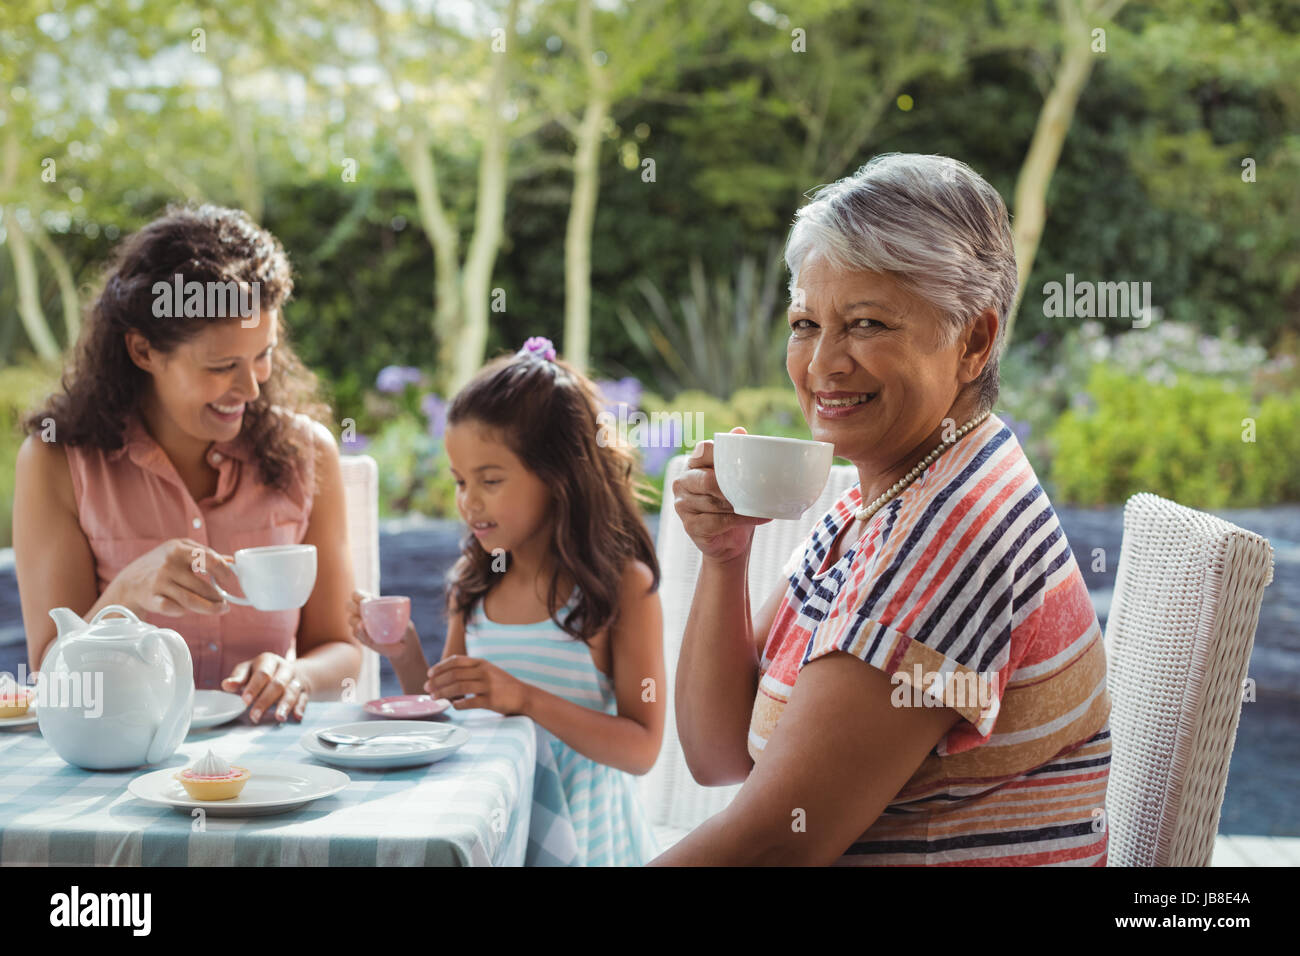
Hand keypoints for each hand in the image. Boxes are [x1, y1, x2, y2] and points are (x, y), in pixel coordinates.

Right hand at [107, 538, 242, 617]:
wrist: (128, 581)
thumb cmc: (160, 564)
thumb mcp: (180, 550)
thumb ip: (205, 554)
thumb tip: (233, 561)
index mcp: (179, 549)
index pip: (209, 559)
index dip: (224, 572)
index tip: (229, 580)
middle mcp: (169, 564)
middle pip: (202, 585)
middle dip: (218, 597)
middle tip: (225, 603)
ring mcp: (159, 582)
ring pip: (191, 601)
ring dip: (209, 608)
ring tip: (219, 609)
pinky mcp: (151, 598)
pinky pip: (175, 609)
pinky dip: (183, 611)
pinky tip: (186, 609)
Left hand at [222, 652, 309, 722]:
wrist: (289, 670)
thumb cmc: (264, 671)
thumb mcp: (249, 670)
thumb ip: (238, 678)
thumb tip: (226, 685)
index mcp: (269, 660)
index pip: (262, 674)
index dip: (253, 688)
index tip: (245, 701)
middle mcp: (285, 668)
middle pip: (277, 684)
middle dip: (266, 701)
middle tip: (255, 716)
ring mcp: (296, 679)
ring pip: (292, 691)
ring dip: (285, 705)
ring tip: (279, 718)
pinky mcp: (304, 690)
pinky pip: (304, 698)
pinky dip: (300, 708)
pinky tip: (297, 716)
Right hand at [346, 589, 417, 661]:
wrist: (404, 647)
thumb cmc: (405, 629)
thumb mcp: (404, 622)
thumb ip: (397, 620)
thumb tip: (381, 620)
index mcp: (373, 603)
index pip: (357, 594)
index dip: (357, 596)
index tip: (364, 602)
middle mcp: (365, 613)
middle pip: (349, 605)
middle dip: (354, 608)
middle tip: (364, 615)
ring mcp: (362, 625)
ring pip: (351, 619)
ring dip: (356, 622)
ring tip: (368, 626)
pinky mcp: (362, 637)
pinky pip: (355, 633)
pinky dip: (360, 634)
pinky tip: (369, 637)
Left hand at [426, 656, 528, 715]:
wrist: (523, 695)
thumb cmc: (502, 685)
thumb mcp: (488, 671)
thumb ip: (470, 671)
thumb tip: (446, 677)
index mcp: (481, 663)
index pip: (456, 661)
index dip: (440, 666)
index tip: (430, 673)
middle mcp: (484, 672)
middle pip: (454, 674)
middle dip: (438, 681)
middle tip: (427, 688)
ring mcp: (488, 686)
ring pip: (459, 687)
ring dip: (444, 692)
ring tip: (434, 697)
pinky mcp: (491, 700)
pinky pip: (470, 702)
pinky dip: (459, 704)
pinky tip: (453, 705)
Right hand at [673, 426, 771, 564]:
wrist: (728, 539)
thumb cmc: (732, 502)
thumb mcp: (735, 477)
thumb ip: (734, 455)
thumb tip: (739, 431)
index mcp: (693, 464)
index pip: (703, 450)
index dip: (722, 453)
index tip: (743, 461)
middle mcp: (682, 482)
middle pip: (707, 479)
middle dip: (732, 486)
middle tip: (756, 488)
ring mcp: (682, 505)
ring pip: (714, 502)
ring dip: (740, 504)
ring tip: (762, 504)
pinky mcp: (689, 526)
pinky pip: (717, 522)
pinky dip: (741, 520)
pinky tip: (759, 517)